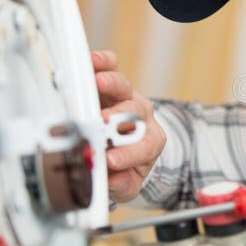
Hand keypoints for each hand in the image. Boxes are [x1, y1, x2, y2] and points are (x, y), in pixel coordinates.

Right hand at [92, 50, 165, 201]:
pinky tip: (95, 61)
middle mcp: (140, 117)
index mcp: (150, 141)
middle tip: (104, 122)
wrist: (118, 147)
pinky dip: (104, 62)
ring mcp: (125, 97)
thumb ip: (122, 184)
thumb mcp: (126, 183)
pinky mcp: (109, 83)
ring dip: (112, 84)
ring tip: (99, 83)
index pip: (146, 146)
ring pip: (124, 87)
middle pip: (136, 112)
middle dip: (120, 118)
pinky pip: (111, 67)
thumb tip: (112, 179)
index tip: (111, 160)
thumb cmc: (122, 165)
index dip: (129, 154)